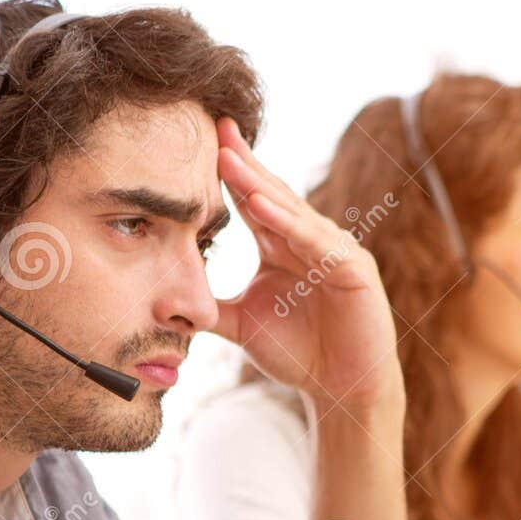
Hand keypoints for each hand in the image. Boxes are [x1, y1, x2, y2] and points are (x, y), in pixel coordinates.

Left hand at [212, 117, 402, 416]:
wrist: (342, 389)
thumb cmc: (301, 355)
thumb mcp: (243, 326)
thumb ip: (212, 307)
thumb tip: (166, 300)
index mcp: (283, 247)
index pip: (252, 202)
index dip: (229, 174)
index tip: (202, 143)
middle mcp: (310, 241)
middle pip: (271, 195)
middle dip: (243, 164)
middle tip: (215, 130)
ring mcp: (335, 250)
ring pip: (293, 213)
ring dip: (260, 187)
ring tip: (230, 161)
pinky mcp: (354, 268)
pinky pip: (317, 241)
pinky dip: (291, 224)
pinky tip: (264, 207)